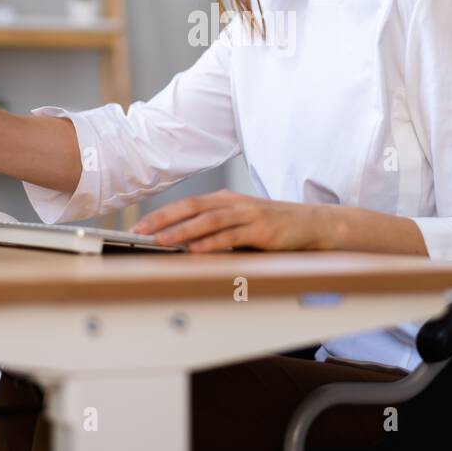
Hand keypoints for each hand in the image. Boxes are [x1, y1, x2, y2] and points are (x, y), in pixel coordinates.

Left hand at [130, 190, 330, 252]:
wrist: (312, 224)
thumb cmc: (273, 226)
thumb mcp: (241, 223)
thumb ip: (216, 230)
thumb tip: (183, 245)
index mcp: (225, 199)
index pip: (186, 204)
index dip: (161, 214)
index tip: (139, 227)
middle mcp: (234, 203)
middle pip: (192, 207)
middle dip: (163, 219)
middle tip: (140, 232)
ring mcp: (248, 215)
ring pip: (209, 220)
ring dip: (183, 231)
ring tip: (162, 241)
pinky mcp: (262, 230)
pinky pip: (232, 236)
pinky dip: (212, 243)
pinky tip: (197, 250)